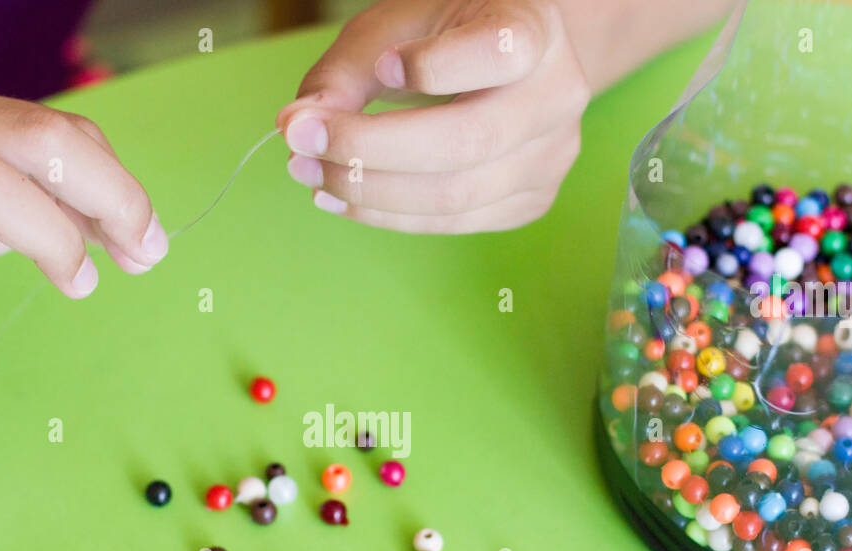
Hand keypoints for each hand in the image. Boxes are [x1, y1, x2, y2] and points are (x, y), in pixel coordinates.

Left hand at [276, 0, 588, 233]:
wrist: (515, 62)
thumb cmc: (449, 34)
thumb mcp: (398, 26)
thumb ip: (346, 71)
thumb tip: (295, 126)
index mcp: (534, 30)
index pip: (497, 53)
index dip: (435, 68)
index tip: (384, 66)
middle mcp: (556, 96)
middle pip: (466, 142)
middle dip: (371, 153)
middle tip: (302, 148)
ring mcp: (551, 156)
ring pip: (457, 197)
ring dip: (371, 194)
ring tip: (313, 176)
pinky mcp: (532, 199)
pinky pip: (455, 223)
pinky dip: (390, 216)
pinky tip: (346, 198)